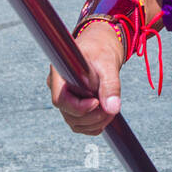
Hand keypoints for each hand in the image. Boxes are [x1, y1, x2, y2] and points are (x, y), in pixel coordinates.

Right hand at [48, 20, 124, 134]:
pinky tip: (107, 115)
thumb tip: (113, 108)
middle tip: (111, 109)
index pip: (60, 100)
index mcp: (59, 73)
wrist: (102, 46)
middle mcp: (59, 88)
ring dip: (95, 123)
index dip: (79, 107)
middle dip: (92, 117)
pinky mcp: (75, 104)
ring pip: (75, 122)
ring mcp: (66, 98)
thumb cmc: (101, 49)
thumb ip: (110, 85)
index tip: (97, 102)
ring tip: (112, 110)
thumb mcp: (108, 63)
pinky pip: (80, 124)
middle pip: (69, 114)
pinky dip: (94, 125)